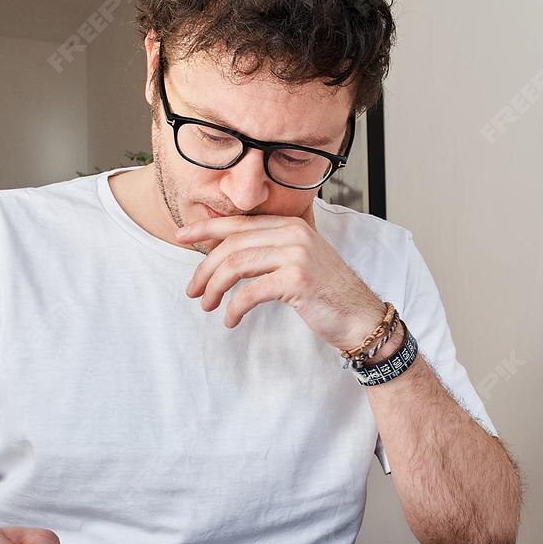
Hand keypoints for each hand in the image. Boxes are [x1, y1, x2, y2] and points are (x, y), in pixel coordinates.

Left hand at [178, 213, 386, 351]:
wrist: (361, 316)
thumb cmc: (326, 293)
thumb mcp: (296, 261)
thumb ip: (268, 250)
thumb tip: (224, 252)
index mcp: (289, 225)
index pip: (238, 223)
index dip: (205, 229)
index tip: (181, 237)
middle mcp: (292, 234)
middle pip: (232, 245)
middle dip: (204, 268)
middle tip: (192, 291)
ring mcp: (296, 255)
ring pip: (236, 266)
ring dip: (214, 288)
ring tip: (207, 306)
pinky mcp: (297, 280)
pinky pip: (250, 292)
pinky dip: (234, 308)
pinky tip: (230, 320)